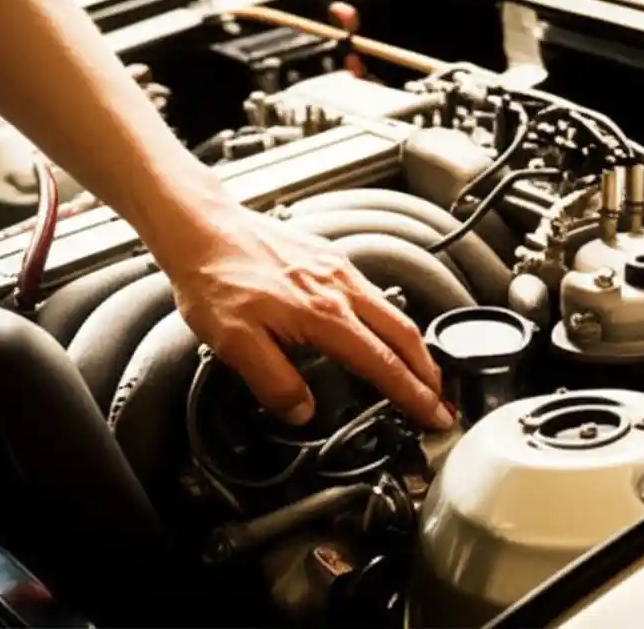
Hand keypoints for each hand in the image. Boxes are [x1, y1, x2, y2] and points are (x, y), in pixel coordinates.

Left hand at [160, 204, 450, 428]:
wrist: (202, 228)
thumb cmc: (215, 279)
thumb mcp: (234, 345)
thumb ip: (275, 383)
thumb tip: (302, 412)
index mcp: (325, 315)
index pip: (383, 364)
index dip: (413, 394)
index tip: (433, 414)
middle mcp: (341, 289)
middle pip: (404, 336)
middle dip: (429, 373)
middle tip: (441, 400)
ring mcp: (338, 270)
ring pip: (393, 312)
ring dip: (413, 347)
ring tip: (420, 372)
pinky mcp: (329, 258)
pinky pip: (374, 293)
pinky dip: (391, 320)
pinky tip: (381, 330)